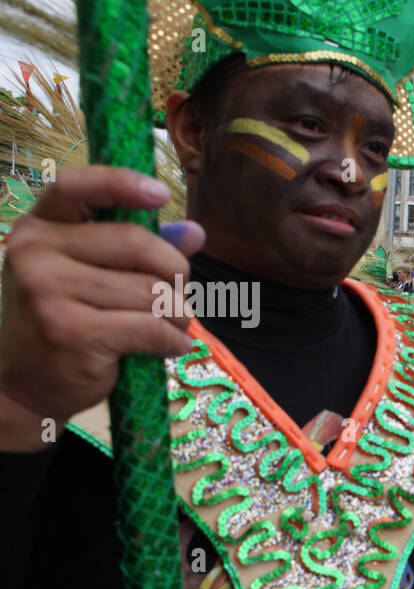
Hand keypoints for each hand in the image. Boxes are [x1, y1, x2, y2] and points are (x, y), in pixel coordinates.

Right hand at [0, 167, 204, 450]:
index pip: (78, 187)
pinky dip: (172, 341)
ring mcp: (47, 291)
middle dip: (175, 273)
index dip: (123, 184)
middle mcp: (35, 252)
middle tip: (175, 297)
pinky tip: (167, 348)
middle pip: (138, 244)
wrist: (25, 386)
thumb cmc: (67, 322)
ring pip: (151, 290)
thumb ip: (140, 249)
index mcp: (38, 227)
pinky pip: (151, 327)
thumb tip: (195, 231)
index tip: (161, 193)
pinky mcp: (71, 331)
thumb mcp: (92, 276)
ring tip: (166, 328)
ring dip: (176, 314)